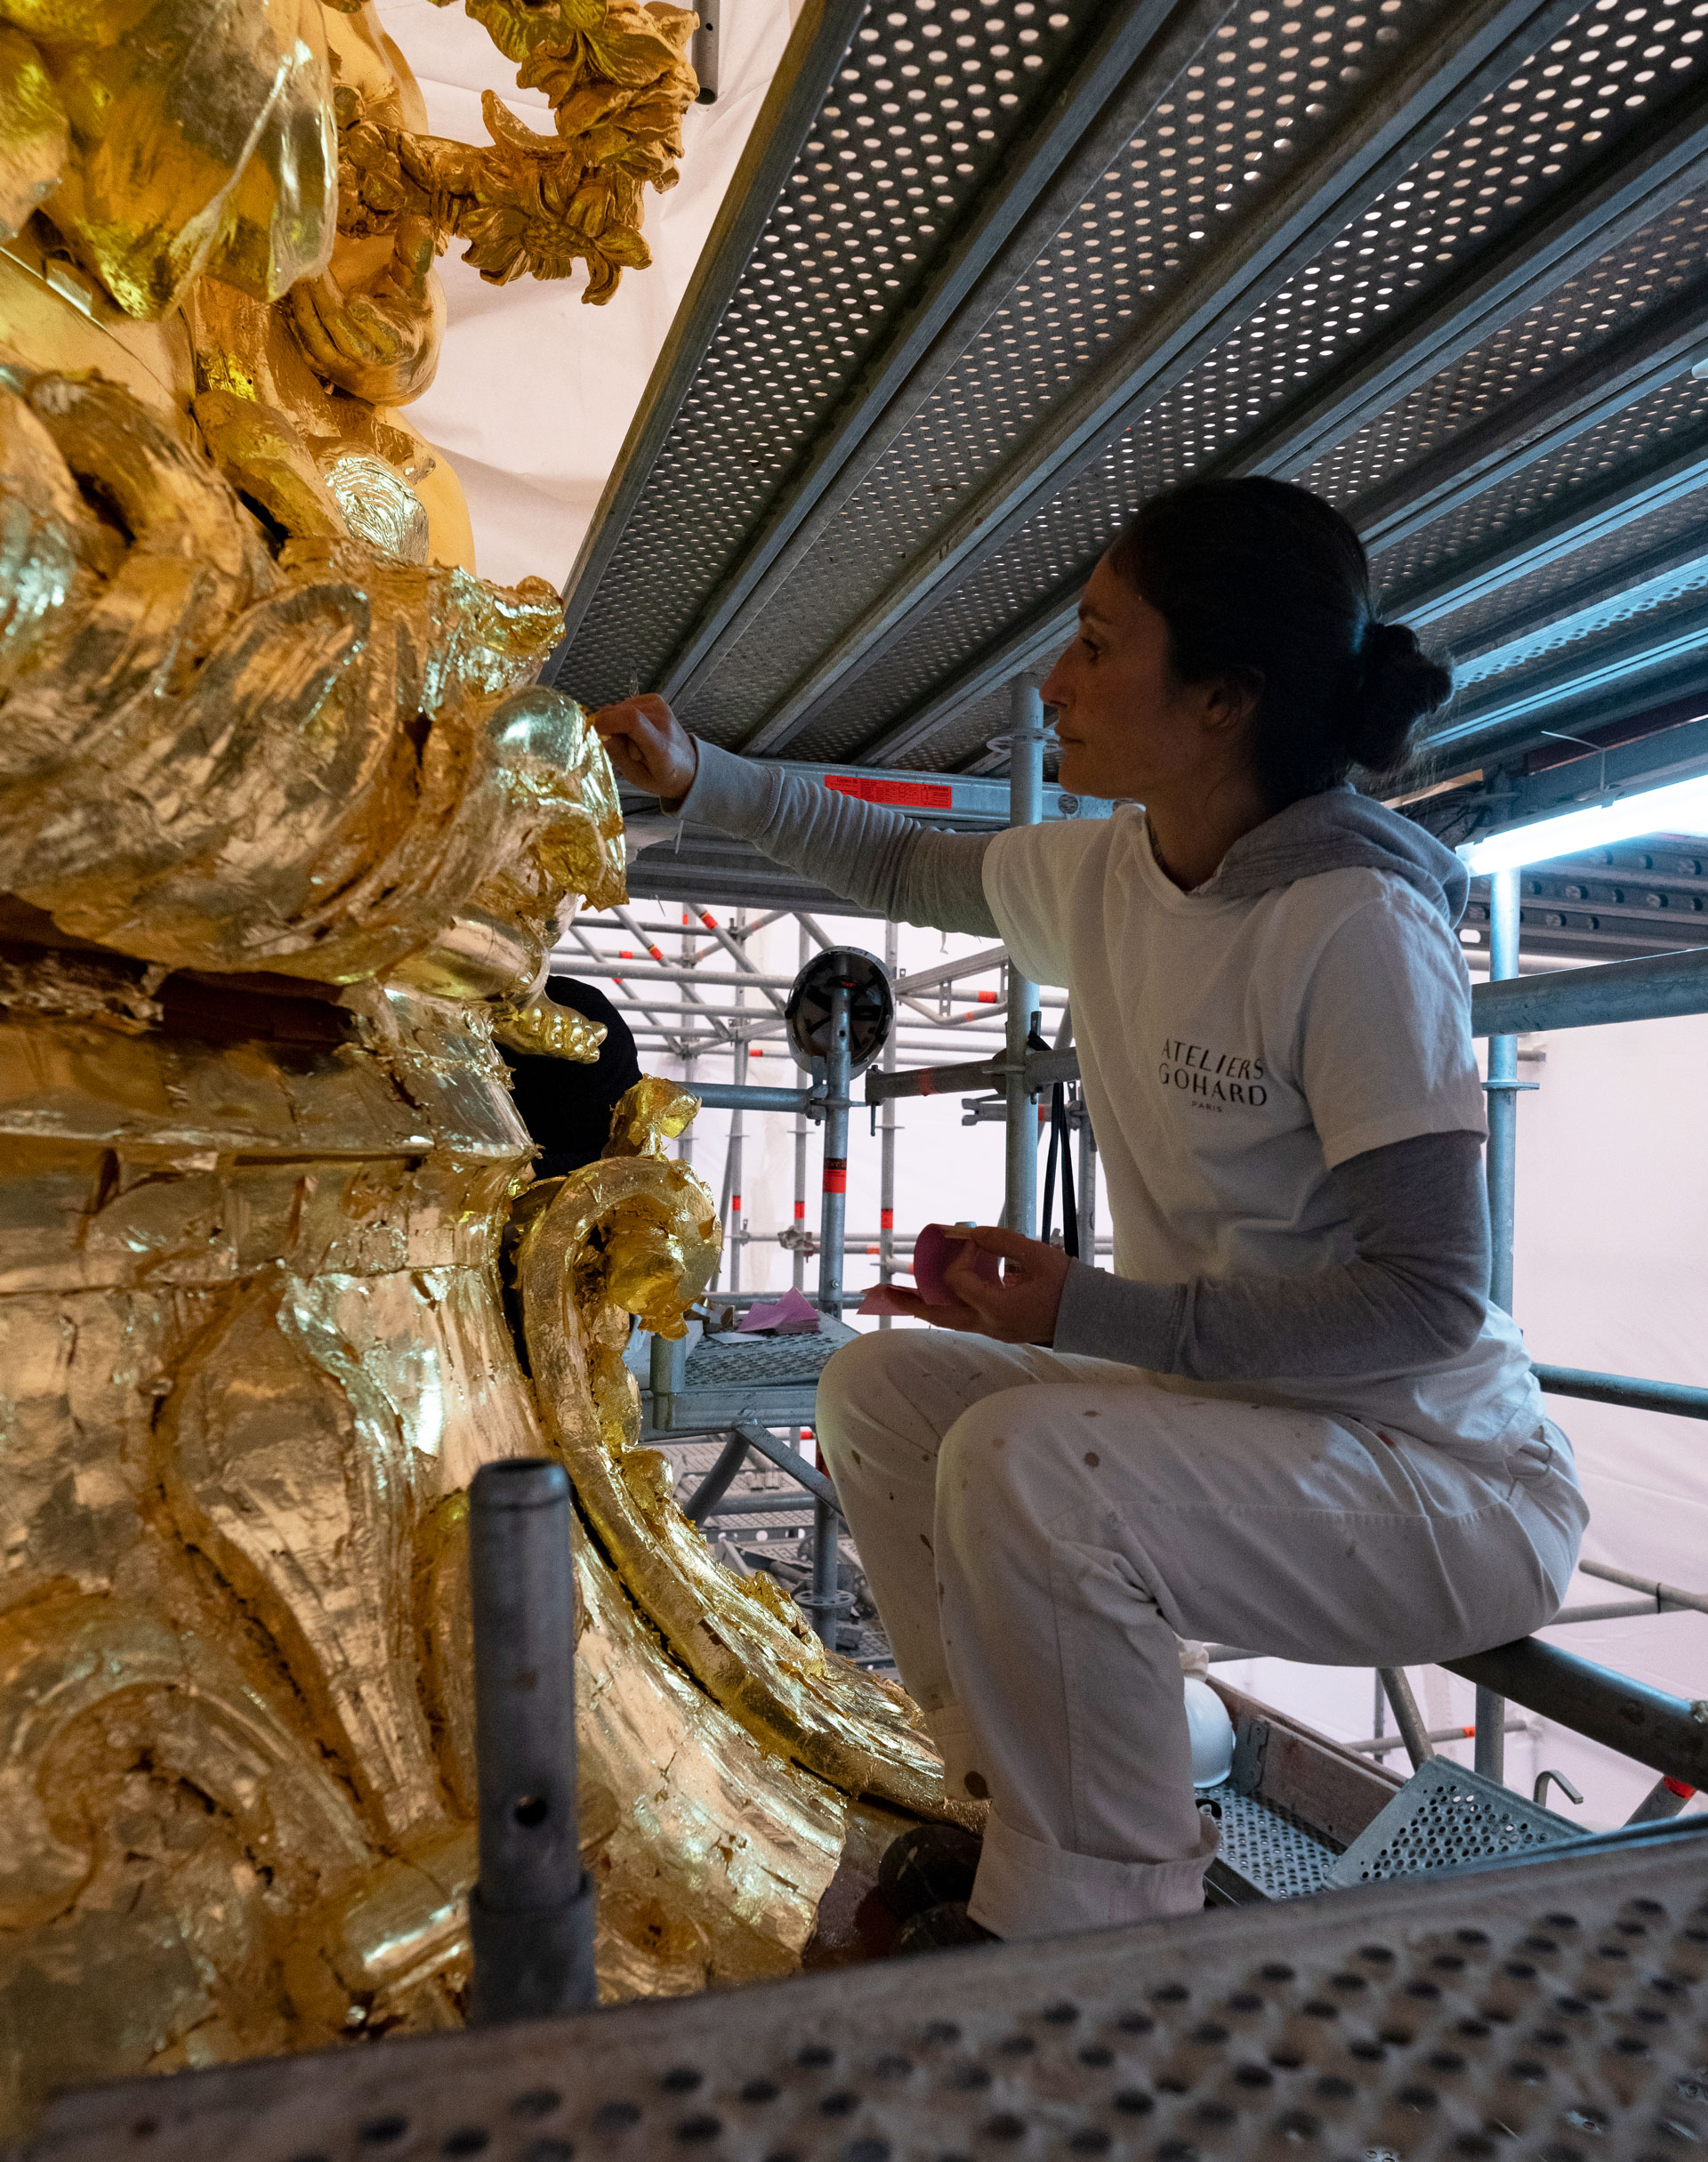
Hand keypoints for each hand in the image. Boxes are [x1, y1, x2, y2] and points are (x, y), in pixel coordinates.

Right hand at [591, 693, 698, 803]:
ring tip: (631, 740)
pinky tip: (635, 730)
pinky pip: (627, 704)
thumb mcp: (637, 777)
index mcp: (659, 745)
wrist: (689, 767)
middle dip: (610, 727)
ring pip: (621, 708)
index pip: (632, 720)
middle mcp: (662, 721)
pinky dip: (624, 717)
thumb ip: (618, 755)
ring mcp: (660, 707)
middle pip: (621, 712)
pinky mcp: (656, 699)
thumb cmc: (663, 776)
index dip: (607, 721)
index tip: (595, 731)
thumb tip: (601, 734)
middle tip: (619, 745)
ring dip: (618, 723)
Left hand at [882, 1225, 1071, 1343]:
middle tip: (882, 1291)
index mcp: (998, 1308)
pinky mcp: (999, 1328)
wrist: (1092, 1316)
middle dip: (909, 1302)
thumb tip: (972, 1232)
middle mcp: (990, 1324)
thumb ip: (1002, 1242)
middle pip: (939, 1315)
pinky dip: (948, 1303)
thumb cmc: (1069, 1286)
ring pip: (949, 1319)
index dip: (960, 1256)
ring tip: (898, 1293)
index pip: (959, 1281)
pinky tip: (937, 1291)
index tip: (972, 1239)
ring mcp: (994, 1330)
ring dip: (925, 1304)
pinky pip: (965, 1316)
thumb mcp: (1037, 1256)